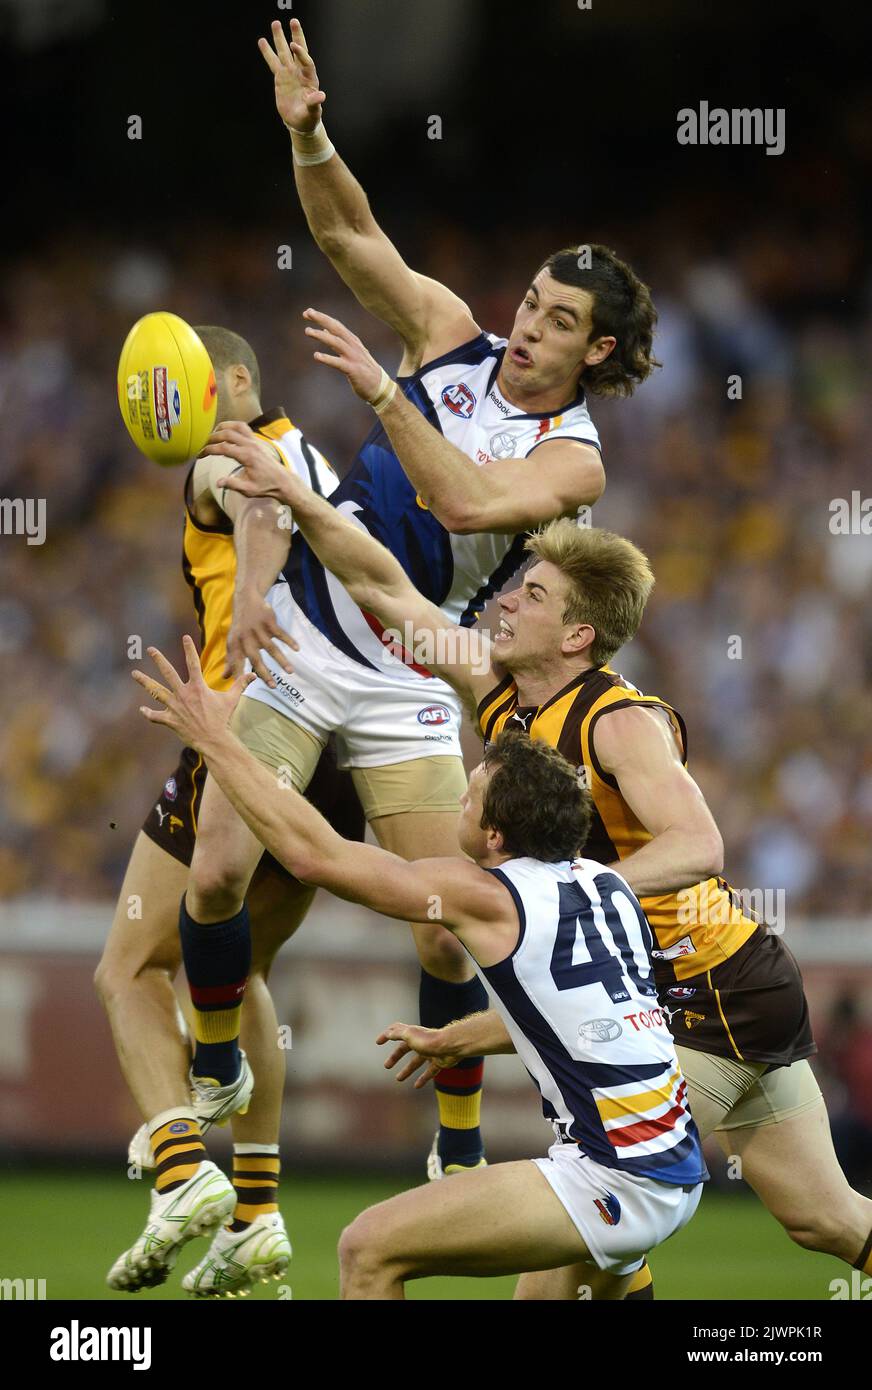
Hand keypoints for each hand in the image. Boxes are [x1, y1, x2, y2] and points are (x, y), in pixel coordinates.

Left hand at [134, 636, 253, 751]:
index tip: (184, 637)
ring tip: (134, 673)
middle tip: (150, 649)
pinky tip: (142, 709)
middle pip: (168, 672)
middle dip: (159, 659)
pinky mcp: (170, 720)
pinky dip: (149, 713)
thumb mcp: (232, 699)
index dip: (189, 649)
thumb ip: (241, 684)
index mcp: (198, 687)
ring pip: (157, 691)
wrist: (214, 740)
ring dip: (145, 682)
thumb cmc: (223, 719)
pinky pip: (156, 716)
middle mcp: (184, 694)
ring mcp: (175, 707)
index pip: (193, 663)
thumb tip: (253, 674)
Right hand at [203, 422, 305, 506]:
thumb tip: (218, 483)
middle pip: (227, 434)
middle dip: (212, 438)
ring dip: (223, 427)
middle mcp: (251, 445)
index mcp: (247, 457)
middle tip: (203, 445)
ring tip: (213, 434)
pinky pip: (244, 427)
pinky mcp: (257, 441)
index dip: (209, 450)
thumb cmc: (266, 487)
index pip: (224, 448)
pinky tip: (226, 432)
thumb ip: (233, 485)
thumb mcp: (248, 490)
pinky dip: (233, 426)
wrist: (283, 481)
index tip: (200, 455)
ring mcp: (255, 441)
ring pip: (236, 426)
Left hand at [224, 588, 298, 686]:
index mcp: (236, 645)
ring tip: (290, 672)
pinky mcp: (269, 622)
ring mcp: (258, 630)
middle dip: (265, 673)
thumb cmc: (239, 627)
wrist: (246, 600)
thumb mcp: (232, 642)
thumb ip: (230, 660)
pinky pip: (281, 634)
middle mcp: (246, 639)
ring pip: (271, 648)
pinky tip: (297, 649)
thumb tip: (225, 677)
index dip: (240, 675)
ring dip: (282, 661)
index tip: (245, 689)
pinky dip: (289, 641)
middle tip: (273, 687)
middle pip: (256, 659)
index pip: (238, 663)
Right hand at [258, 18, 325, 132]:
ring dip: (280, 39)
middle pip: (298, 51)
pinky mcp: (280, 77)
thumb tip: (321, 96)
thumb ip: (315, 103)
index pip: (306, 62)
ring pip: (284, 52)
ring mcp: (289, 73)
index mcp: (310, 79)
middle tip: (293, 21)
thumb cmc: (309, 118)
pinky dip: (268, 52)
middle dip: (296, 36)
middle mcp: (300, 72)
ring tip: (275, 23)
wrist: (299, 122)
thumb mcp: (313, 112)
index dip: (301, 53)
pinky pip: (273, 62)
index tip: (293, 45)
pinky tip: (262, 41)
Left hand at [303, 308, 386, 402]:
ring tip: (308, 331)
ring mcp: (354, 357)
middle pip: (336, 329)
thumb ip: (339, 340)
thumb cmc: (364, 370)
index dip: (323, 318)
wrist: (380, 387)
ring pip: (336, 342)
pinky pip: (339, 363)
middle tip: (307, 313)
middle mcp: (353, 346)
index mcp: (352, 341)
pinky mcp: (354, 370)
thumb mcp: (353, 352)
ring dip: (322, 335)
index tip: (308, 312)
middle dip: (322, 319)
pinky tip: (316, 355)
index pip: (336, 325)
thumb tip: (325, 329)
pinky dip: (327, 358)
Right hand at [377, 1022, 461, 1088]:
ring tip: (398, 1079)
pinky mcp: (439, 1062)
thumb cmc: (429, 1040)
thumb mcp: (409, 1035)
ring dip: (407, 1070)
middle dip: (395, 1057)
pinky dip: (423, 1078)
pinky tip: (416, 1086)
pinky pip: (430, 1071)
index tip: (378, 1042)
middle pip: (405, 1049)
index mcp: (413, 1034)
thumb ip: (397, 1033)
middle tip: (387, 1066)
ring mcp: (431, 1052)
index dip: (386, 1035)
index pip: (397, 1032)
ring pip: (416, 1062)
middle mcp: (421, 1042)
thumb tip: (387, 1033)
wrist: (451, 1046)